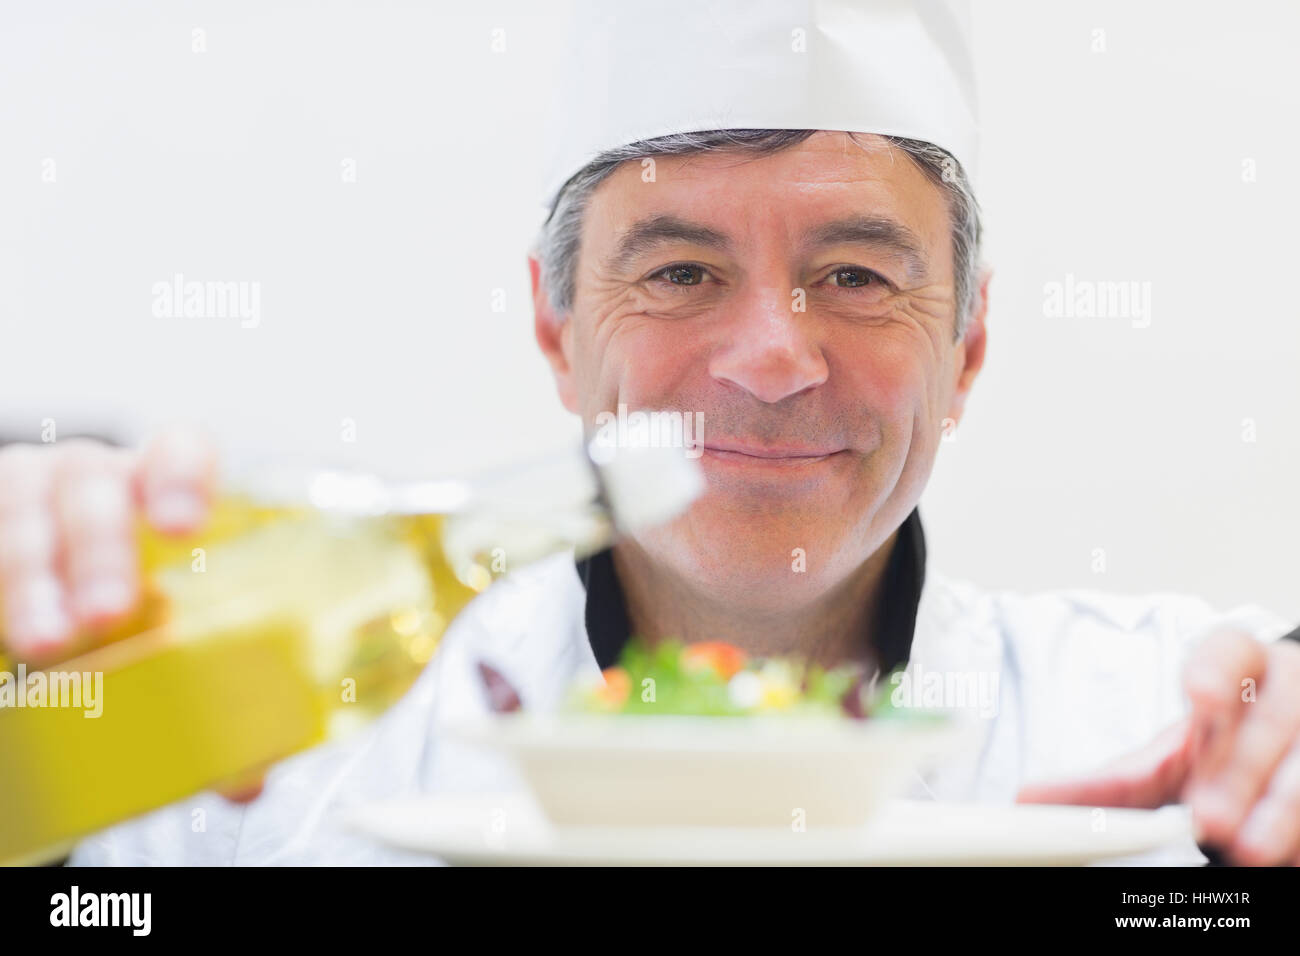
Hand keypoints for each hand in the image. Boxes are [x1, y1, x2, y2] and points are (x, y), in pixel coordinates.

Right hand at [0, 425, 262, 803]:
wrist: (47, 585)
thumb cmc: (129, 596)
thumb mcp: (168, 626)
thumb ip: (211, 686)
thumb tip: (249, 775)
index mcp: (163, 488)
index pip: (179, 452)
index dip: (183, 479)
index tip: (185, 527)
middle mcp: (93, 480)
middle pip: (96, 493)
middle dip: (100, 553)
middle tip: (108, 613)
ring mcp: (25, 498)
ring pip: (23, 524)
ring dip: (32, 586)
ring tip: (44, 644)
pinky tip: (4, 639)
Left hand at [1016, 628, 1299, 864]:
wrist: (1288, 749)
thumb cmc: (1218, 746)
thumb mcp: (1168, 755)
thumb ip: (1111, 780)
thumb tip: (1032, 800)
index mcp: (1240, 667)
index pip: (1231, 652)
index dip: (1215, 671)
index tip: (1198, 694)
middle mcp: (1284, 691)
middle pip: (1268, 720)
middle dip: (1237, 771)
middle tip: (1207, 817)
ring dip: (1278, 809)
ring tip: (1247, 847)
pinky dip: (1299, 831)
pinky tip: (1285, 855)